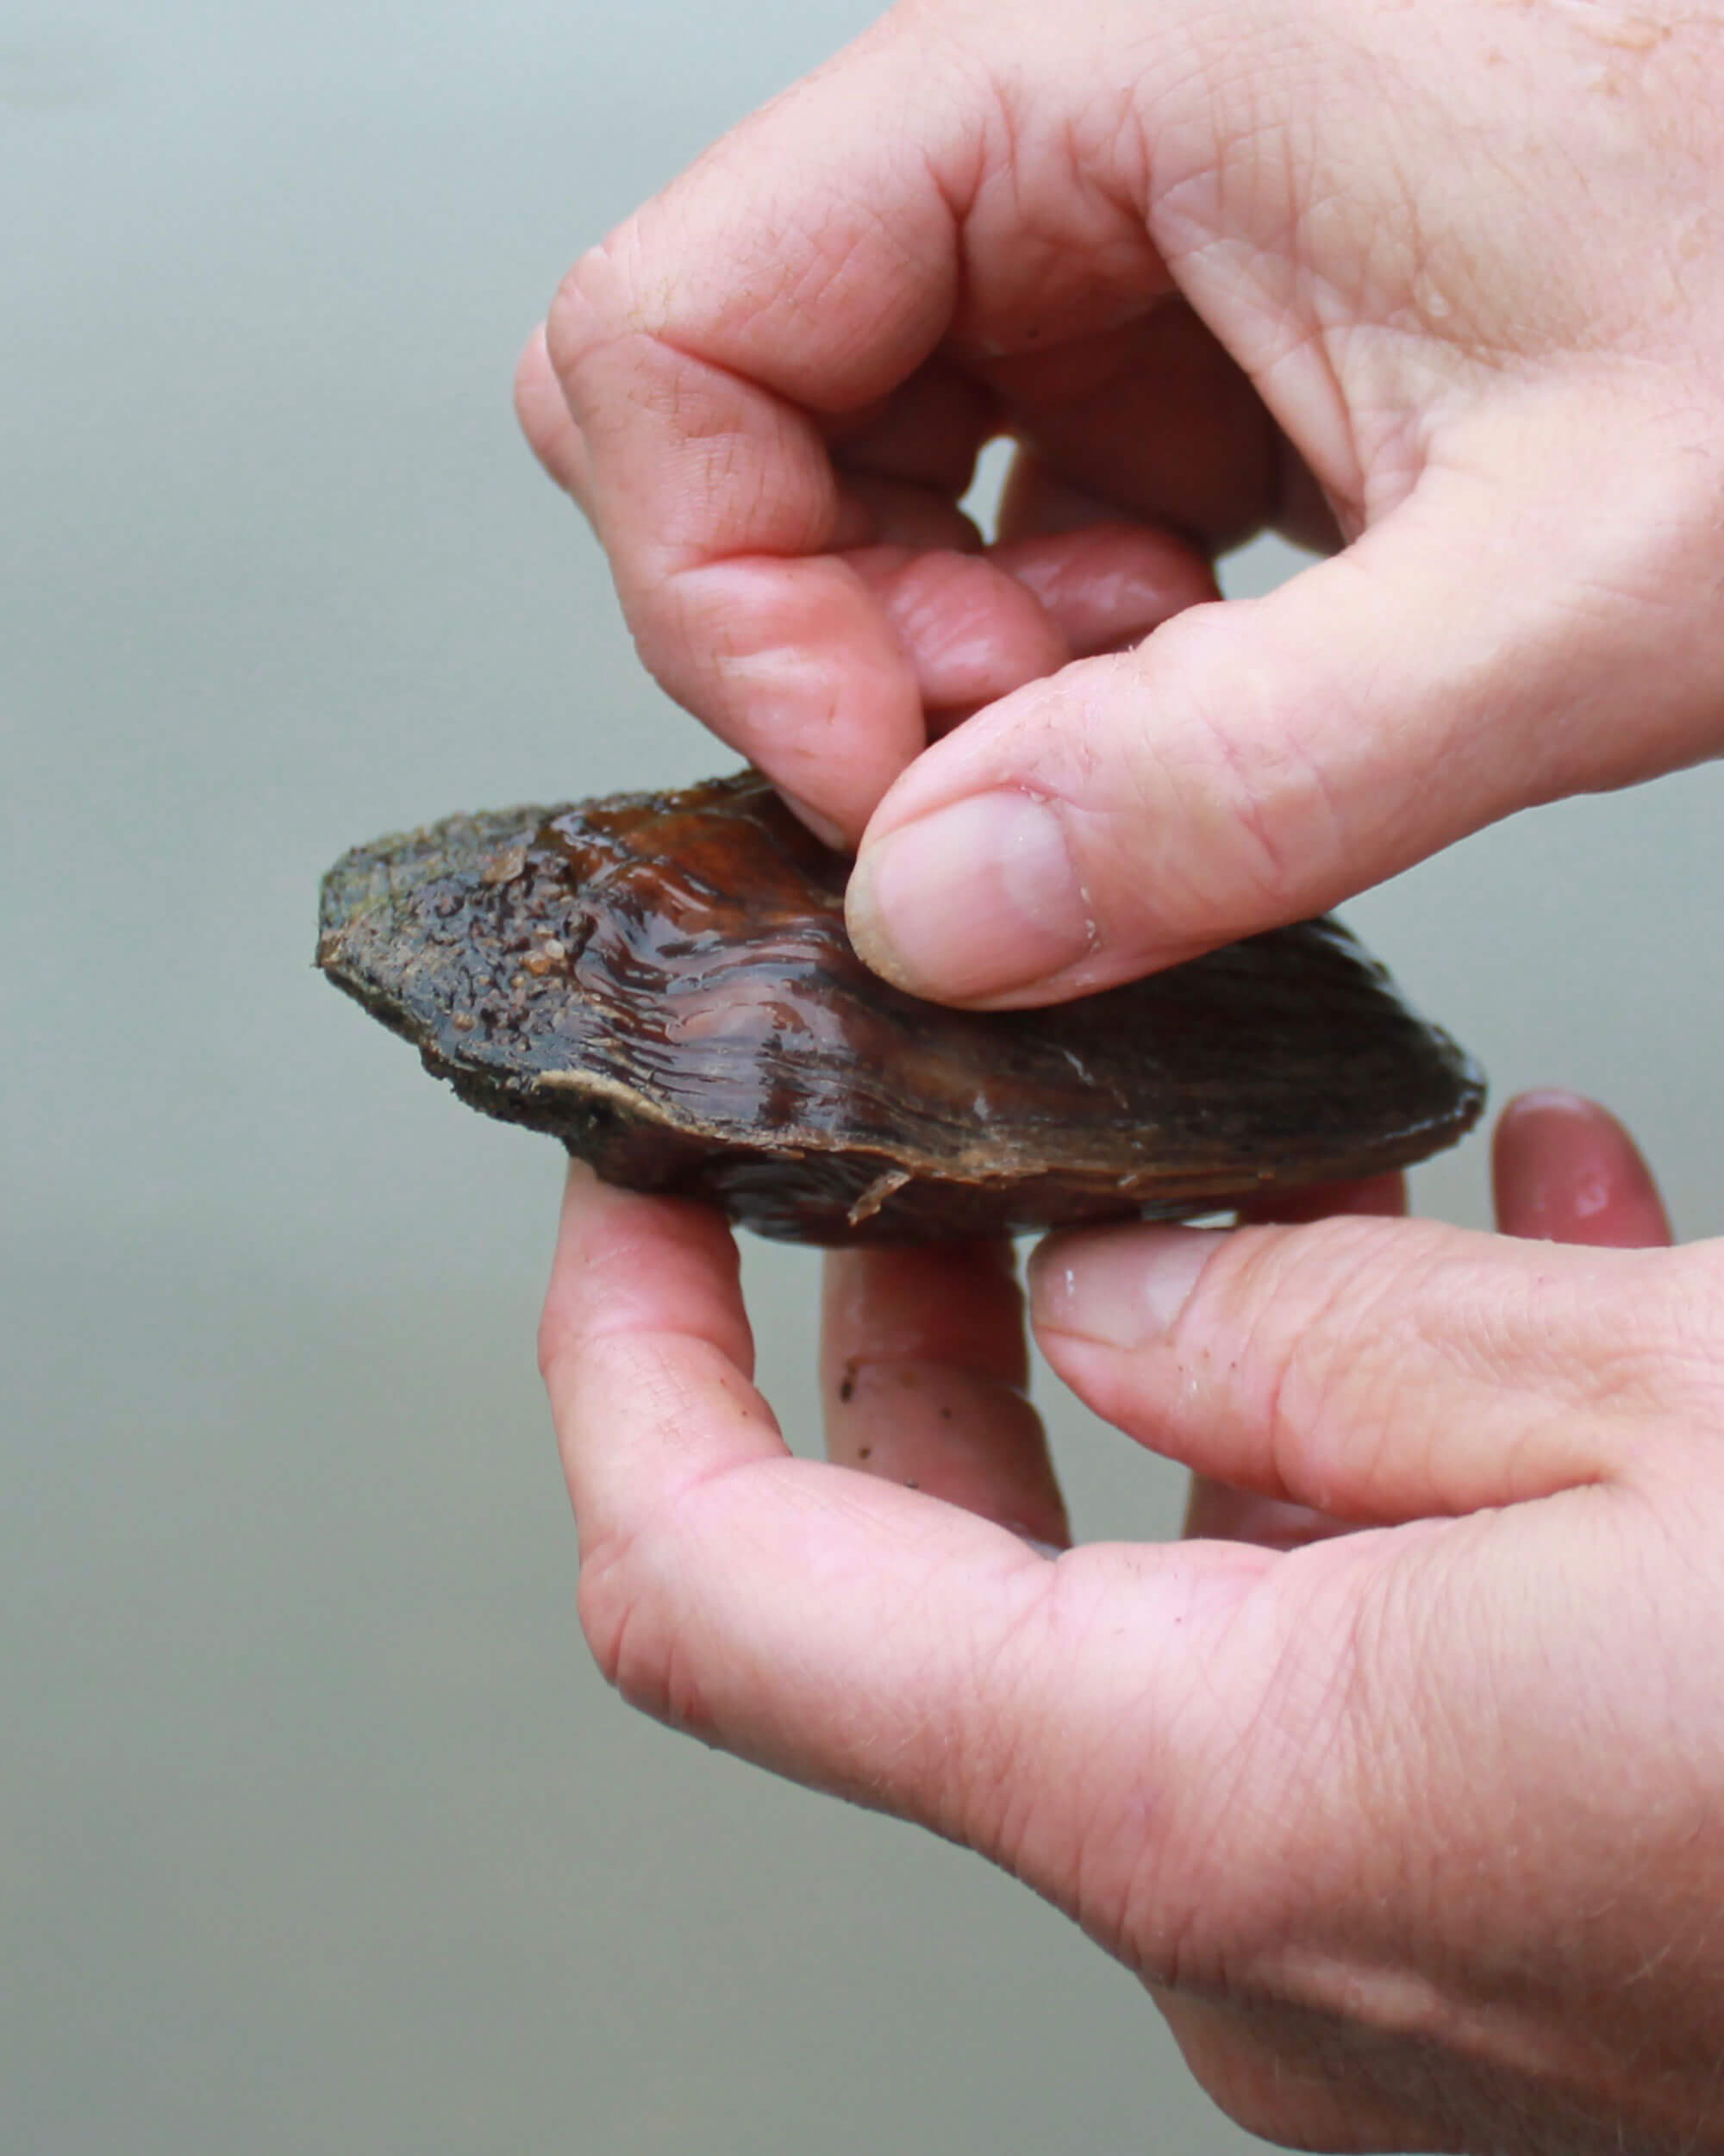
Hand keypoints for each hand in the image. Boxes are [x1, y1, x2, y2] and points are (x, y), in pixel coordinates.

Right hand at [518, 0, 1723, 1007]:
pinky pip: (992, 511)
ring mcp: (1104, 230)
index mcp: (1079, 66)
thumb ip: (1246, 772)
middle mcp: (1052, 120)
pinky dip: (1062, 651)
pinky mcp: (1173, 332)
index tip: (888, 794)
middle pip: (726, 417)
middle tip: (1044, 772)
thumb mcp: (1578, 572)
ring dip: (959, 667)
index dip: (726, 603)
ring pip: (847, 483)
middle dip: (844, 649)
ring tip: (1174, 713)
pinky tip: (1217, 674)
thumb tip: (946, 912)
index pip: (664, 331)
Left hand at [539, 1094, 1723, 2153]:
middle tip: (950, 1127)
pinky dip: (1365, 1466)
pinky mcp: (1505, 1921)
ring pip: (1160, 1597)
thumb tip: (1115, 1299)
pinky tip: (1507, 1270)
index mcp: (1218, 1801)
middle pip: (928, 1587)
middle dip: (921, 1324)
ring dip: (1194, 1363)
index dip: (631, 1356)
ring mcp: (1378, 1957)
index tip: (633, 1179)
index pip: (719, 1583)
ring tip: (1300, 1152)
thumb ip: (1333, 1339)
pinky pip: (1342, 1658)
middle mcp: (1256, 1935)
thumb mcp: (1668, 1414)